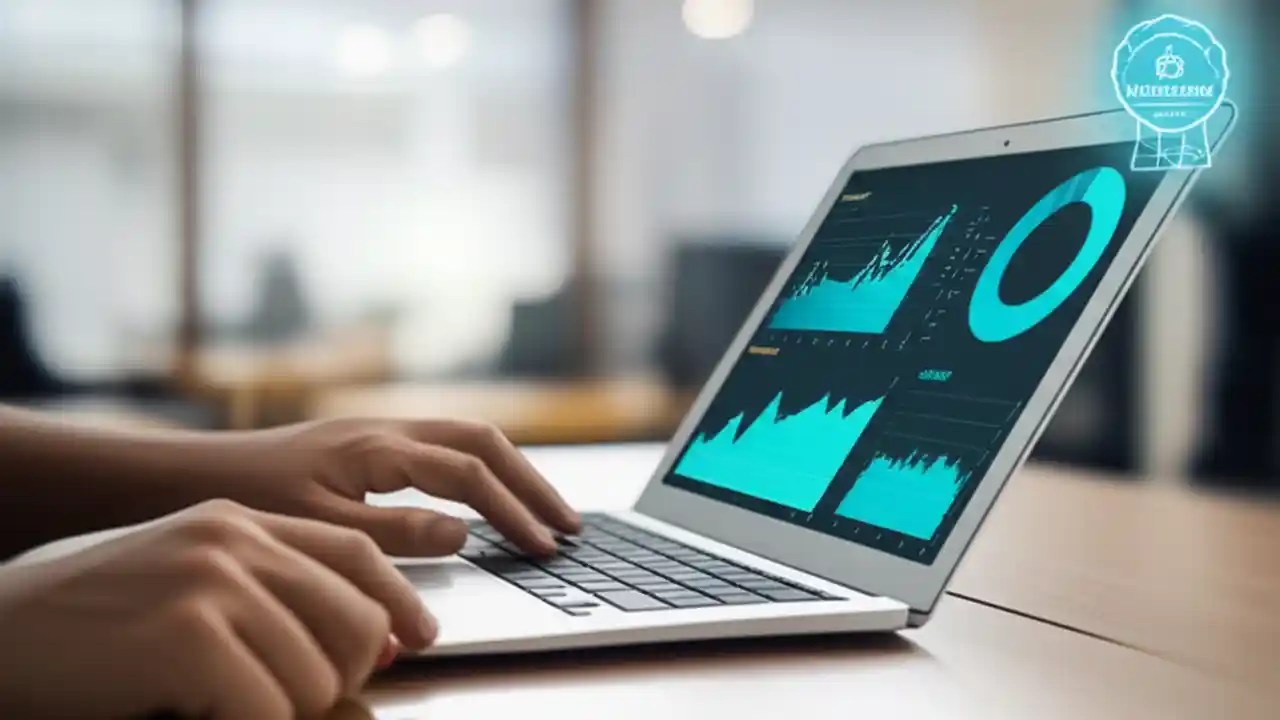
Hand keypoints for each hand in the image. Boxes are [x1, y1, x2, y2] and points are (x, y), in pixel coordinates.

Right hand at [0, 500, 431, 719]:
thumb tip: (379, 640)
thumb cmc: (91, 625)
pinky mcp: (188, 635)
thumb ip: (274, 595)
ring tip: (220, 703)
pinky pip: (268, 710)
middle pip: (354, 621)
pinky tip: (199, 714)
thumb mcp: (189, 582)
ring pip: (317, 678)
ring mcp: (211, 582)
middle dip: (341, 676)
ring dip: (280, 711)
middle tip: (290, 699)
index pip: (355, 554)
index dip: (395, 602)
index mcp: (238, 521)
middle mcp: (233, 540)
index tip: (416, 638)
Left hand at [208, 418, 579, 556]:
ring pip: (469, 437)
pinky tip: (491, 497)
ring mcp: (383, 430)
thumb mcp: (320, 529)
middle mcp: (388, 428)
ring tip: (545, 511)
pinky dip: (483, 470)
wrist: (196, 474)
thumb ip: (395, 534)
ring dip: (513, 473)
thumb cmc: (250, 500)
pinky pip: (446, 446)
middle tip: (569, 525)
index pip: (469, 474)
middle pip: (485, 441)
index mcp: (378, 447)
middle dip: (533, 483)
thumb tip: (464, 535)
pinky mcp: (374, 443)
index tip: (543, 548)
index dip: (513, 512)